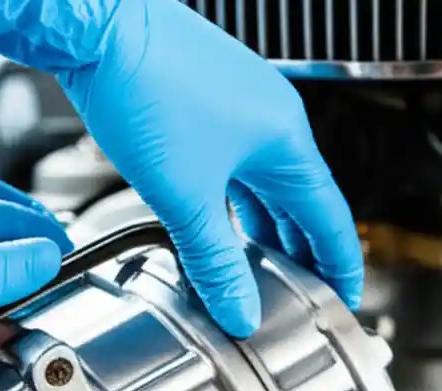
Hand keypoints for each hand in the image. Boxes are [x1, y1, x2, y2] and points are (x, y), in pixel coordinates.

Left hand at [0, 0, 363, 336]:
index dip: (340, 265)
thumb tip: (240, 310)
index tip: (345, 299)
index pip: (329, 217)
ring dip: (262, 229)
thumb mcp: (183, 196)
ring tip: (256, 272)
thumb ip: (214, 260)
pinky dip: (231, 201)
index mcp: (284, 140)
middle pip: (298, 201)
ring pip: (262, 183)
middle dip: (300, 254)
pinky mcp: (202, 102)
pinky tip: (212, 222)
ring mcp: (237, 107)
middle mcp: (270, 118)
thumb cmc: (143, 85)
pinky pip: (232, 164)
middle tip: (300, 296)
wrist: (95, 27)